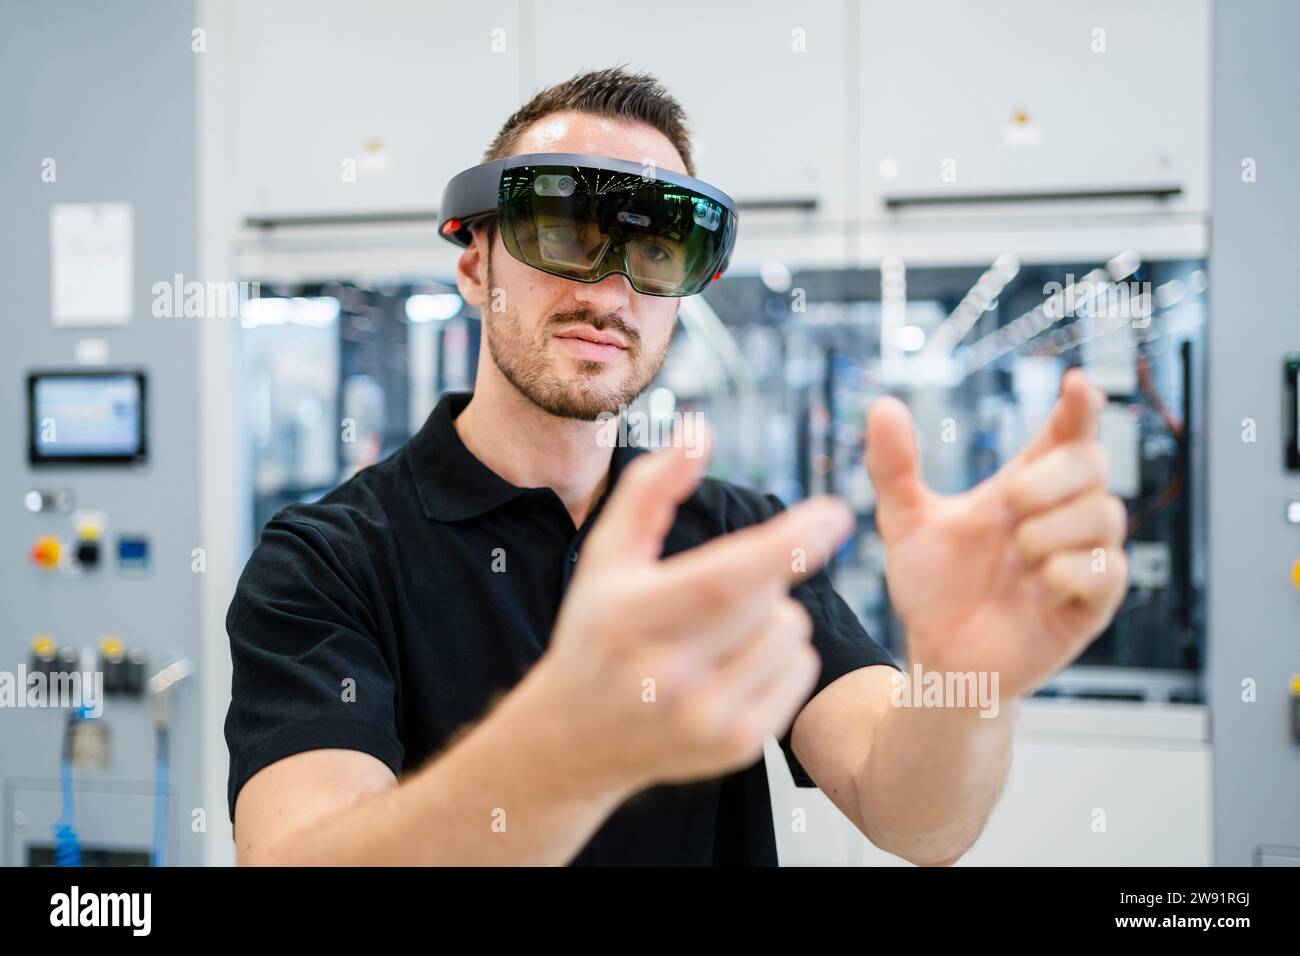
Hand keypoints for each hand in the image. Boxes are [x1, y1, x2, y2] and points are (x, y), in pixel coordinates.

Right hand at [534, 424, 854, 791]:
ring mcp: (705, 719)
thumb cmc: (597, 629)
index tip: (836, 514)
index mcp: (631, 620)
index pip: (724, 581)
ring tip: (718, 631)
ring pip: (791, 633)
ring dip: (772, 614)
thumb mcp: (607, 555)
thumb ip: (652, 486)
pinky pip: (801, 672)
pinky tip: (732, 665)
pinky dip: (782, 655)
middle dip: (764, 572)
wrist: (576, 737)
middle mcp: (667, 678)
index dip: (785, 545)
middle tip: (720, 584)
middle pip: (766, 601)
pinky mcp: (736, 747)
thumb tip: (701, 427)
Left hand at [865, 368, 1127, 700]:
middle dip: (1051, 477)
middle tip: (1010, 504)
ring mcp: (1079, 561)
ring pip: (1105, 513)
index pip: (1066, 435)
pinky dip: (1067, 570)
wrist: (938, 659)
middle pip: (1094, 462)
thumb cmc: (933, 589)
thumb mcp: (905, 523)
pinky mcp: (1090, 606)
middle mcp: (1059, 518)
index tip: (1077, 383)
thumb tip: (883, 405)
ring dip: (1052, 528)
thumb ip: (894, 468)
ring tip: (1016, 554)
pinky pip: (1106, 570)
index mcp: (1024, 489)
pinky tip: (1035, 584)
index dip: (1079, 407)